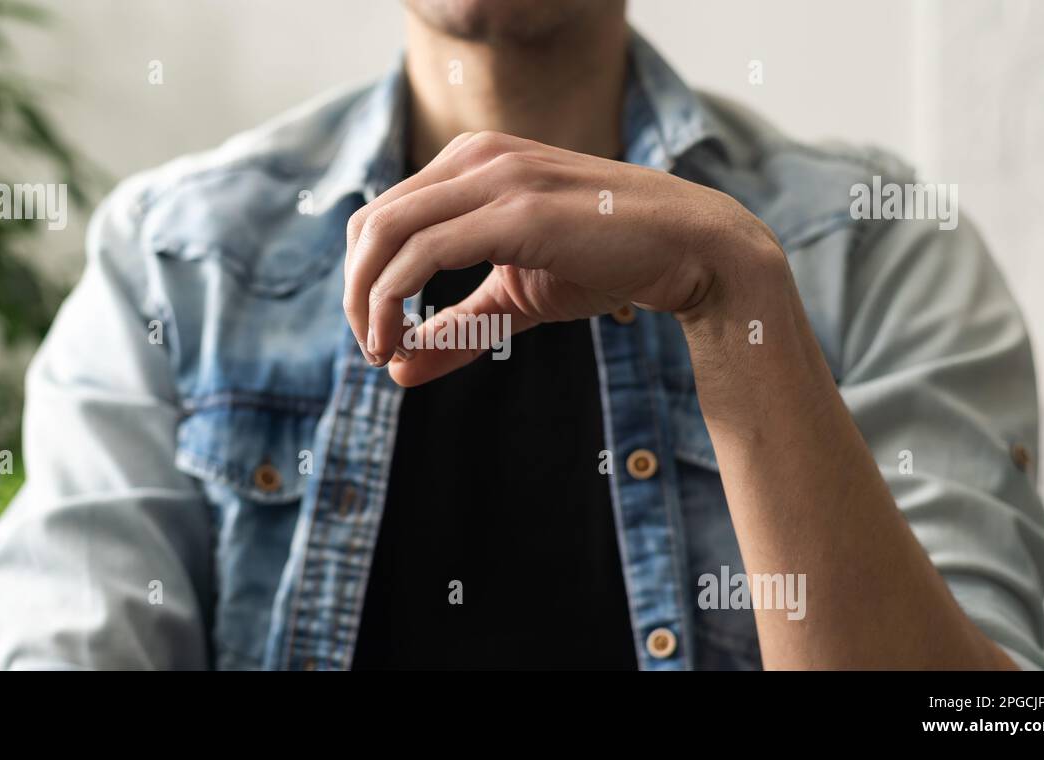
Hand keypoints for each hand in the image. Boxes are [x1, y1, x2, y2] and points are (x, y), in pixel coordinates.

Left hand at [342, 130, 779, 385]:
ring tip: (381, 350)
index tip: (376, 335)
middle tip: (372, 348)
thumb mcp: (515, 300)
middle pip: (371, 222)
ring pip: (385, 234)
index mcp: (471, 161)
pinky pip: (423, 251)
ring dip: (368, 300)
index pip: (382, 215)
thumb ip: (458, 330)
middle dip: (356, 292)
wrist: (687, 247)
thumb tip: (396, 371)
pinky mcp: (516, 209)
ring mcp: (495, 175)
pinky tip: (400, 339)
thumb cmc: (605, 263)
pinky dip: (395, 299)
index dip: (363, 278)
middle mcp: (475, 156)